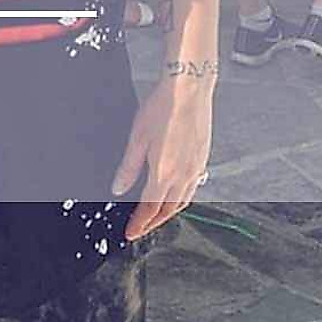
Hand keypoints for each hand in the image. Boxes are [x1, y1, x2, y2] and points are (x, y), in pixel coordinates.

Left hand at [112, 73, 212, 240]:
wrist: (189, 89)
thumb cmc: (162, 108)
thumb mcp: (137, 138)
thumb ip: (128, 167)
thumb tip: (118, 189)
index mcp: (164, 173)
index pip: (150, 209)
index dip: (139, 224)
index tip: (130, 232)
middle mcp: (184, 175)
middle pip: (169, 210)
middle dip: (154, 224)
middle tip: (141, 229)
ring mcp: (197, 168)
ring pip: (183, 201)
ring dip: (169, 213)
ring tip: (156, 217)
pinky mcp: (204, 158)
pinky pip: (194, 188)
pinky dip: (182, 198)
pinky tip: (176, 194)